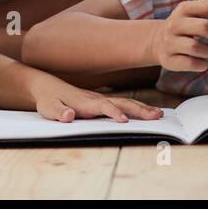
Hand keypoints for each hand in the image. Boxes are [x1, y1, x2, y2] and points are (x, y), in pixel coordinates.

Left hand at [33, 80, 163, 122]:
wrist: (48, 87)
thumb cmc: (48, 99)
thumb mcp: (48, 107)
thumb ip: (58, 112)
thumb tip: (69, 116)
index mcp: (86, 102)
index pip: (104, 107)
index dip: (114, 113)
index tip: (125, 121)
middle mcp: (97, 99)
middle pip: (122, 103)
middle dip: (139, 110)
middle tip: (157, 117)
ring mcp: (102, 100)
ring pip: (126, 102)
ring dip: (143, 108)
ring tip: (160, 115)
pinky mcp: (103, 103)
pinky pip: (124, 105)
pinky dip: (138, 108)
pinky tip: (149, 112)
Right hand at [148, 0, 207, 71]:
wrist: (157, 41)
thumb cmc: (184, 24)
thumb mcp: (194, 10)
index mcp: (184, 8)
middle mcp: (175, 24)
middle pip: (205, 27)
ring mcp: (170, 42)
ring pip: (198, 48)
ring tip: (206, 50)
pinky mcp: (169, 60)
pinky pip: (192, 64)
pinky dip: (202, 64)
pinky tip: (200, 60)